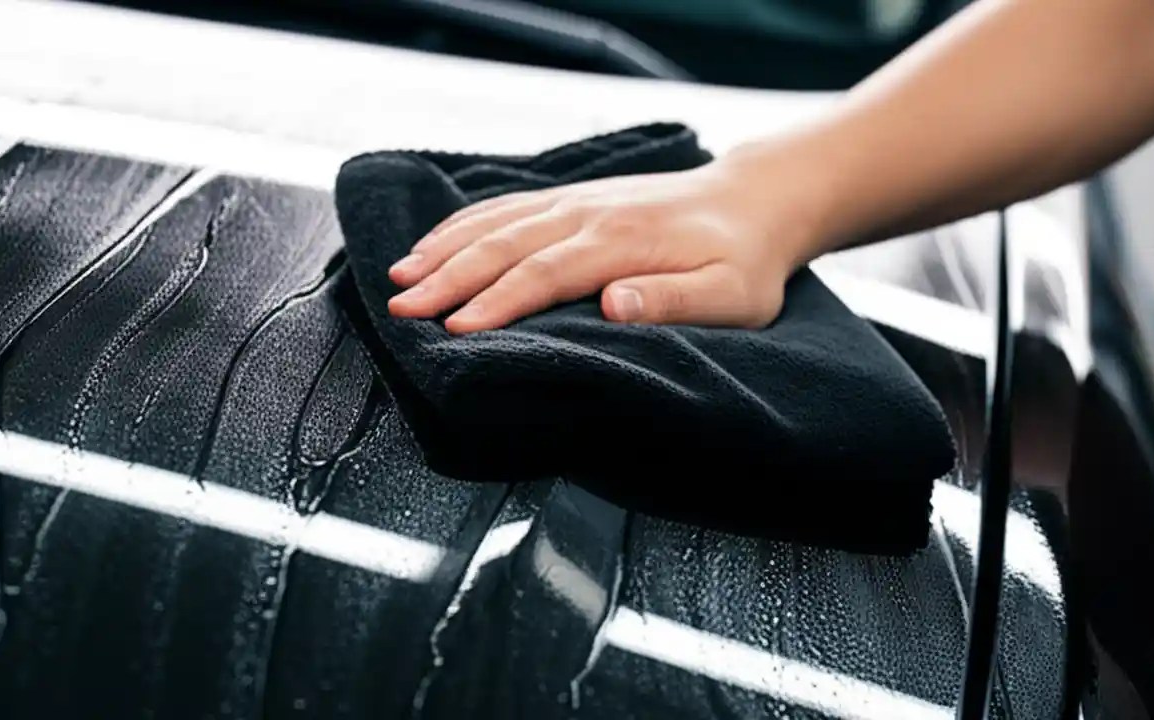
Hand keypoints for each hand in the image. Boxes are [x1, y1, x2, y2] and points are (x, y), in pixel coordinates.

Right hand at [386, 152, 815, 333]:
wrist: (756, 197)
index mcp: (621, 242)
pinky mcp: (573, 199)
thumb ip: (673, 299)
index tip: (454, 328)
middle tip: (401, 310)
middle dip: (447, 278)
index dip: (495, 302)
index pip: (544, 274)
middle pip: (504, 246)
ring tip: (398, 278)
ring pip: (496, 223)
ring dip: (444, 249)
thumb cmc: (744, 258)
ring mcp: (577, 202)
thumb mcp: (731, 293)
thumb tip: (614, 305)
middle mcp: (588, 215)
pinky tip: (434, 242)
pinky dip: (464, 225)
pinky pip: (507, 208)